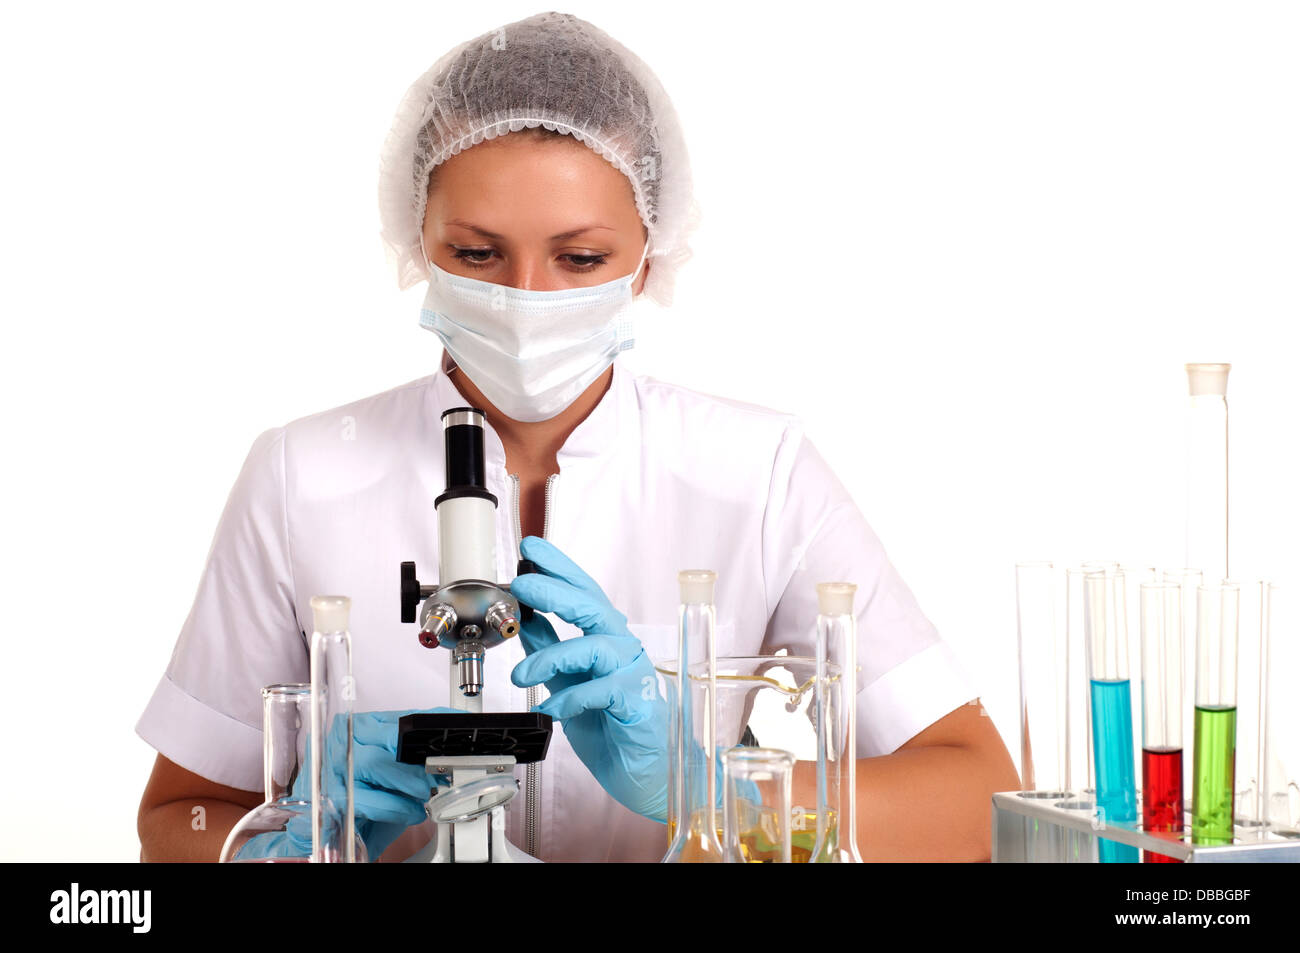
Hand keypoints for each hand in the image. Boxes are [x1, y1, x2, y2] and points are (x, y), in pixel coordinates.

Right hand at [235, 708, 455, 861]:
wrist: (325, 833)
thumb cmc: (361, 799)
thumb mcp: (393, 773)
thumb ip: (414, 759)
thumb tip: (451, 755)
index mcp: (360, 726)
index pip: (403, 717)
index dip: (434, 721)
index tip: (458, 727)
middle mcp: (343, 739)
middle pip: (389, 737)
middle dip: (421, 758)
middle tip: (442, 773)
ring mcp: (331, 766)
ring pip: (376, 763)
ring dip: (408, 782)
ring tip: (425, 794)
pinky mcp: (328, 795)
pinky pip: (366, 798)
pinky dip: (395, 807)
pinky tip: (409, 812)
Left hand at [510, 536, 669, 822]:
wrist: (646, 772)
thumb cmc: (611, 725)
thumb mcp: (568, 682)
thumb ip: (550, 651)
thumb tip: (524, 620)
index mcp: (605, 637)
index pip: (582, 592)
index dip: (558, 567)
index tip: (530, 548)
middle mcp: (622, 647)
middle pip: (591, 606)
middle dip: (554, 590)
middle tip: (522, 584)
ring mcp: (632, 672)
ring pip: (594, 646)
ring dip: (552, 656)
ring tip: (522, 675)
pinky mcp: (637, 702)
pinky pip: (602, 691)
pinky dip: (571, 699)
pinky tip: (552, 708)